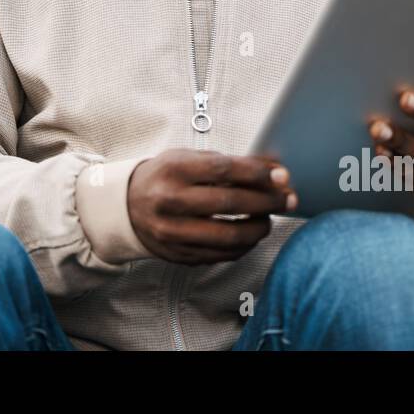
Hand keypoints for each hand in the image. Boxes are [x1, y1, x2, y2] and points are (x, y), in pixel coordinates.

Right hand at [128, 149, 298, 264]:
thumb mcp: (187, 159)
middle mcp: (170, 201)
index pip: (224, 170)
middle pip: (231, 203)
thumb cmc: (164, 177)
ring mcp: (173, 232)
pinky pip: (220, 254)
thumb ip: (226, 163)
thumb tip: (271, 168)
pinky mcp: (178, 254)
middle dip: (267, 201)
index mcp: (173, 170)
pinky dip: (243, 246)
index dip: (258, 173)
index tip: (281, 175)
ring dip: (259, 228)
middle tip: (287, 199)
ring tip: (268, 219)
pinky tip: (250, 235)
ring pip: (229, 235)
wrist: (126, 206)